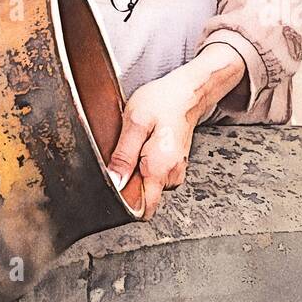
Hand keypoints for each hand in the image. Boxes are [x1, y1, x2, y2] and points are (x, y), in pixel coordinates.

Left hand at [107, 69, 202, 218]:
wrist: (186, 93)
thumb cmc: (162, 102)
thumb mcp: (135, 123)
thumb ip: (123, 155)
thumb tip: (115, 183)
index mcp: (160, 169)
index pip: (144, 209)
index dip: (125, 202)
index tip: (116, 183)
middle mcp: (172, 176)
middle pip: (143, 196)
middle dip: (128, 179)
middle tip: (126, 150)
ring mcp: (175, 172)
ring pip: (147, 184)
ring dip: (136, 169)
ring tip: (137, 143)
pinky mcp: (174, 166)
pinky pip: (154, 174)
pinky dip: (145, 163)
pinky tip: (145, 144)